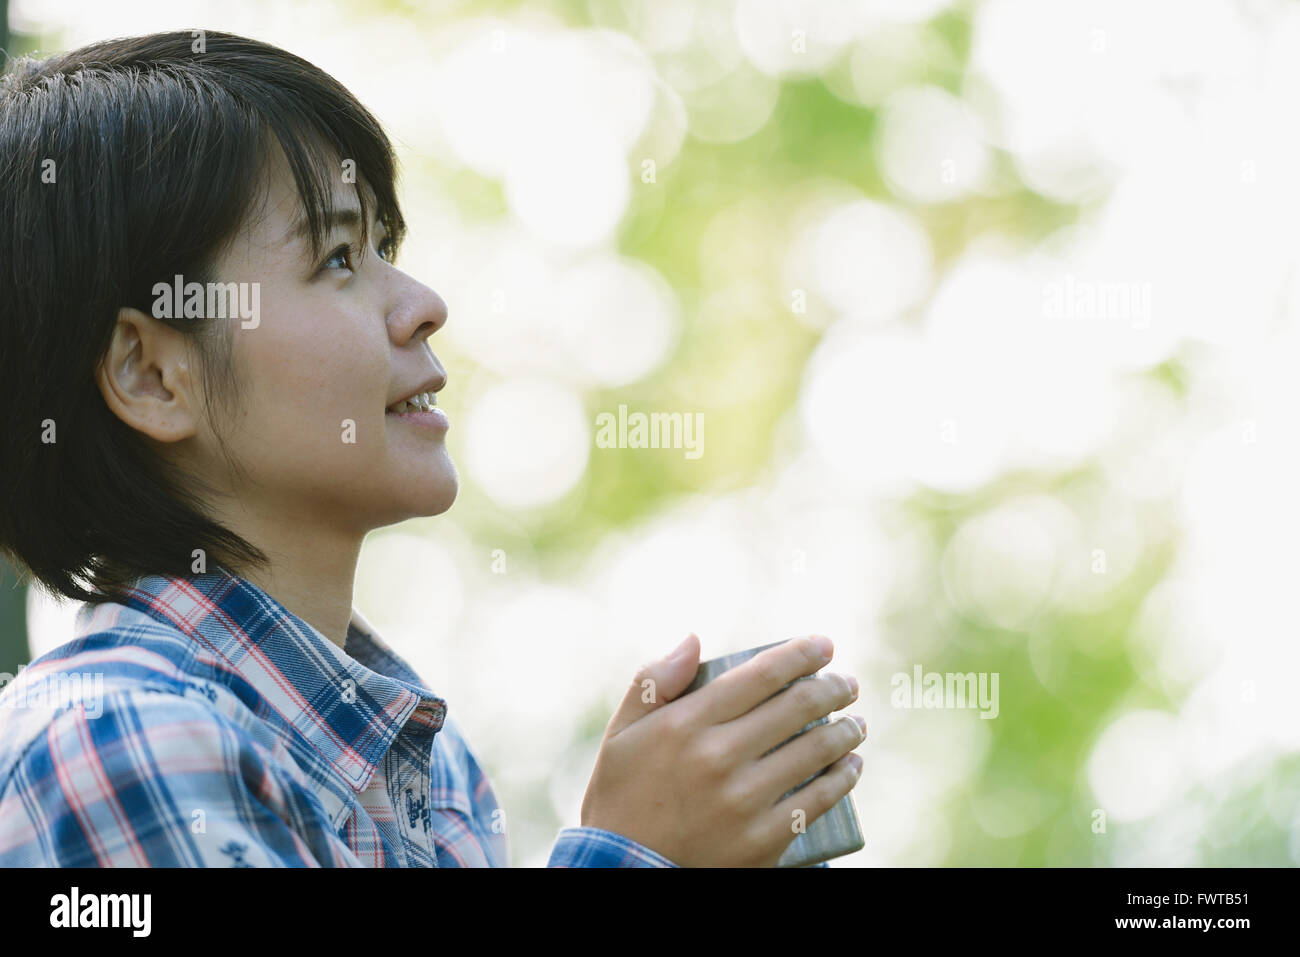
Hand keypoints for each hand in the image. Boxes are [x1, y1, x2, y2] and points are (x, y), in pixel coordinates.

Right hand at [579, 633, 864, 866]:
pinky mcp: (763, 840)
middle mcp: (718, 756)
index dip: (801, 653)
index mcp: (685, 723)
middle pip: (797, 706)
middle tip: (847, 684)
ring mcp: (743, 800)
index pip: (761, 674)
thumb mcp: (619, 735)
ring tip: (856, 724)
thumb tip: (693, 638)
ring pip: (816, 749)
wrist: (623, 873)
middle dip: (833, 687)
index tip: (824, 645)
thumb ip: (653, 681)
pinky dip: (844, 777)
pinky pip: (818, 800)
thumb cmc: (622, 798)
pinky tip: (852, 765)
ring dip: (847, 730)